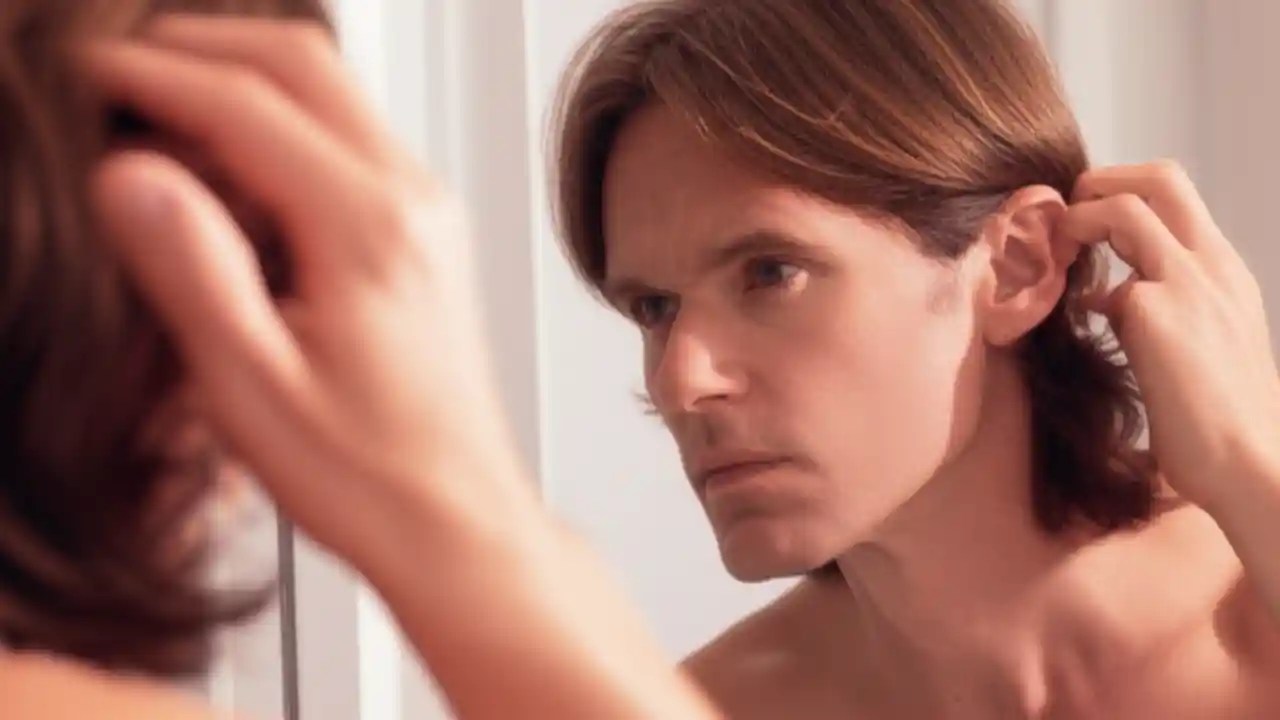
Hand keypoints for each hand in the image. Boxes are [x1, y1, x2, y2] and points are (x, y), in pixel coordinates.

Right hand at [82, 16, 537, 567]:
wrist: (456, 519)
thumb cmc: (370, 476)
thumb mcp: (252, 388)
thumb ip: (191, 269)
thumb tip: (132, 173)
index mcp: (368, 229)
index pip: (246, 103)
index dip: (153, 74)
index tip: (87, 70)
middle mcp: (414, 202)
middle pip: (303, 64)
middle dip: (203, 44)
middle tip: (121, 64)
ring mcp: (428, 213)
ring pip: (333, 94)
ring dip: (246, 79)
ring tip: (162, 109)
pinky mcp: (425, 235)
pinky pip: (352, 140)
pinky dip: (284, 125)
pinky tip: (230, 168)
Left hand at [1059, 161, 1279, 512]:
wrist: (1252, 462)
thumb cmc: (1221, 418)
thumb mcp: (1196, 343)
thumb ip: (1155, 308)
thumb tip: (1104, 298)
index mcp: (1224, 271)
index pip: (1177, 196)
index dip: (1124, 191)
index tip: (1087, 220)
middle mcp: (1211, 265)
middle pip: (1160, 176)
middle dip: (1099, 181)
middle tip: (1063, 215)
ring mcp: (1185, 283)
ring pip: (1125, 206)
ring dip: (1078, 219)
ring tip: (1052, 252)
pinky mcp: (1154, 313)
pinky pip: (1103, 279)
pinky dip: (1073, 285)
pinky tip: (1060, 312)